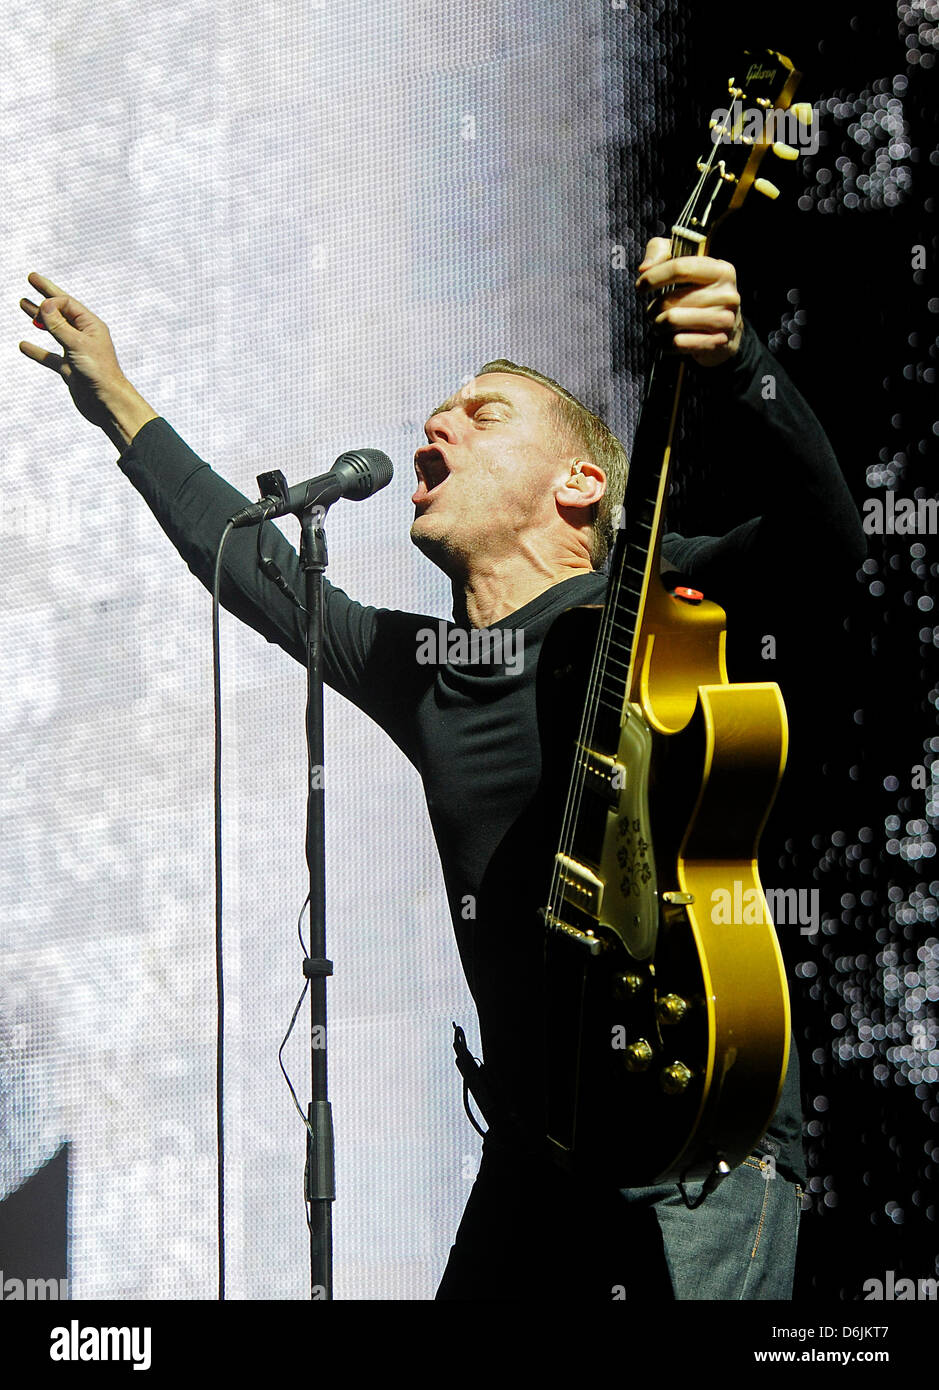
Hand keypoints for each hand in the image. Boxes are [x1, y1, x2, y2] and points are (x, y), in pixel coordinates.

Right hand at [18, 273, 155, 445]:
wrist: (107, 405)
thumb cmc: (99, 374)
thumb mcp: (77, 345)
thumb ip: (59, 326)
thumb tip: (45, 304)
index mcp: (91, 326)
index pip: (67, 303)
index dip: (51, 301)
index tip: (40, 310)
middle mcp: (84, 336)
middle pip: (61, 310)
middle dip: (45, 295)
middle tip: (31, 278)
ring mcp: (76, 352)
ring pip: (53, 330)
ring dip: (38, 318)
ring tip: (22, 304)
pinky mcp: (69, 369)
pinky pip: (49, 356)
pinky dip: (36, 350)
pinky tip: (23, 346)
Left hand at [635, 237, 742, 367]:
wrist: (728, 328)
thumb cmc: (698, 291)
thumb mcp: (683, 262)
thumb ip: (660, 252)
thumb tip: (645, 268)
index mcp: (721, 270)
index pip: (680, 268)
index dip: (653, 277)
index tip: (640, 287)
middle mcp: (728, 294)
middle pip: (670, 299)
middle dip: (652, 308)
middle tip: (651, 312)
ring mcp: (725, 320)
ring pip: (671, 321)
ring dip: (657, 325)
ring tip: (659, 324)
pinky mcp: (718, 343)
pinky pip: (678, 342)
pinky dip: (665, 342)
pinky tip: (667, 339)